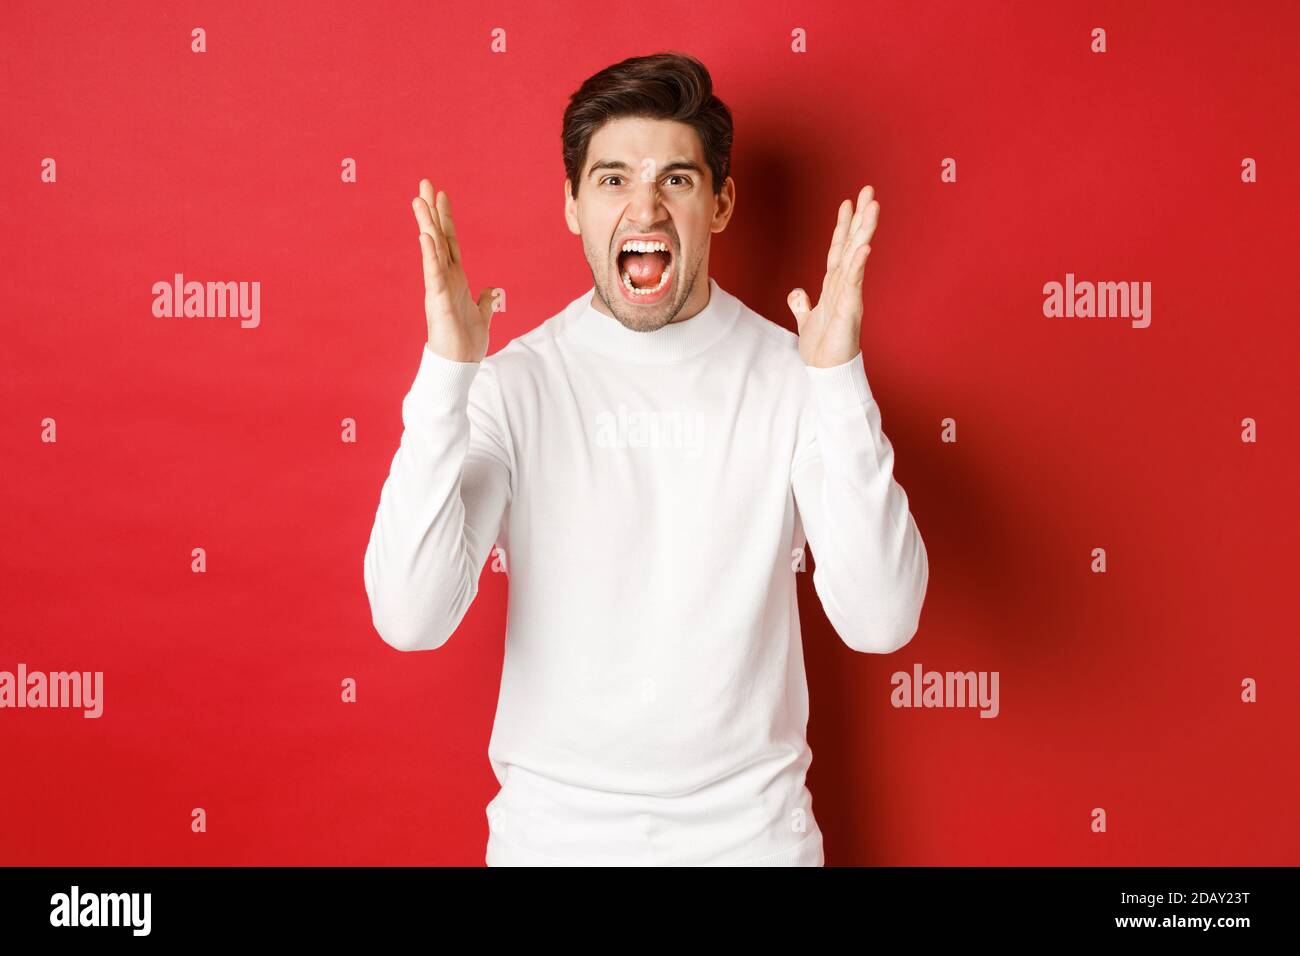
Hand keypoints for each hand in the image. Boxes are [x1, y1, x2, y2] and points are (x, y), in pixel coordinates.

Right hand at [412, 179, 495, 362]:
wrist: (459, 365)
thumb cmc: (466, 343)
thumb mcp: (482, 316)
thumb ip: (485, 301)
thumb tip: (491, 290)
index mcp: (455, 278)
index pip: (449, 242)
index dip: (445, 218)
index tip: (441, 194)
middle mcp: (445, 278)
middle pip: (437, 237)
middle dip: (431, 210)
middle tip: (424, 183)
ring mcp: (439, 287)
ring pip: (432, 249)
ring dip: (426, 224)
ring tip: (418, 200)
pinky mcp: (439, 300)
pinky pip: (433, 274)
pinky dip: (430, 255)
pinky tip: (425, 237)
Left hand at [788, 185, 878, 367]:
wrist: (827, 371)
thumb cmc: (822, 349)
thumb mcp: (806, 321)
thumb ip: (802, 304)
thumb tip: (797, 292)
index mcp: (833, 286)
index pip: (838, 249)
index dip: (842, 226)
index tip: (847, 203)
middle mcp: (844, 285)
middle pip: (852, 244)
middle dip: (860, 217)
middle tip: (868, 191)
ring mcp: (849, 295)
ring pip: (856, 256)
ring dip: (864, 231)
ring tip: (873, 207)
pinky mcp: (850, 309)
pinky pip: (854, 282)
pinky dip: (858, 264)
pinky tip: (864, 247)